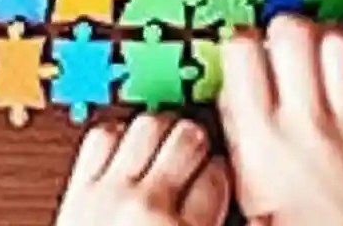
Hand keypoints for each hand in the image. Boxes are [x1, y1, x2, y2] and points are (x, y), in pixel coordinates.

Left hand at [55, 115, 230, 225]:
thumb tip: (263, 220)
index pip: (219, 175)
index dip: (223, 174)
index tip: (218, 181)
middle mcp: (147, 206)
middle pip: (187, 137)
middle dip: (198, 145)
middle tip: (194, 161)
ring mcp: (110, 193)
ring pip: (147, 126)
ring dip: (161, 133)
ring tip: (163, 150)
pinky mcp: (79, 190)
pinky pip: (102, 138)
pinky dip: (116, 137)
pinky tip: (126, 154)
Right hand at [218, 17, 342, 225]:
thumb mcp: (244, 190)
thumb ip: (240, 135)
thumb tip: (235, 92)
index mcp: (261, 137)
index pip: (242, 49)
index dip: (242, 41)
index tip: (247, 51)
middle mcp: (307, 124)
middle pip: (294, 32)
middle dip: (287, 28)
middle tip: (288, 44)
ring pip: (342, 43)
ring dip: (332, 39)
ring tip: (326, 55)